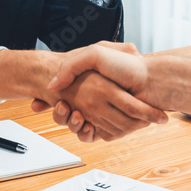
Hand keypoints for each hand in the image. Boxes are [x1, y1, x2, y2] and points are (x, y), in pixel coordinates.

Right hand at [40, 42, 166, 141]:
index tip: (37, 103)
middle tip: (59, 105)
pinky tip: (84, 124)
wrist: (152, 82)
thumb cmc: (128, 66)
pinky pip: (91, 136)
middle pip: (66, 113)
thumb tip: (52, 85)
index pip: (60, 97)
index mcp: (90, 84)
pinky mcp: (110, 128)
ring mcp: (101, 115)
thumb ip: (71, 65)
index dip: (46, 101)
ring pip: (76, 125)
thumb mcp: (95, 54)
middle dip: (58, 113)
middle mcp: (94, 100)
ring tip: (74, 114)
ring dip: (69, 122)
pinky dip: (85, 133)